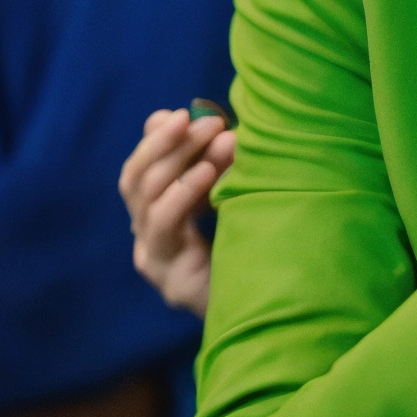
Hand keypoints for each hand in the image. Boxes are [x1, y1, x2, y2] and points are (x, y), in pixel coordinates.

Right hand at [118, 106, 235, 317]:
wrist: (278, 302)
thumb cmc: (256, 239)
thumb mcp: (229, 189)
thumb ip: (203, 155)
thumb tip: (165, 115)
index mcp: (158, 212)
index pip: (140, 169)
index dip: (158, 140)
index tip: (188, 113)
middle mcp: (150, 236)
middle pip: (137, 181)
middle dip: (171, 145)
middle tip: (211, 122)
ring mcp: (156, 260)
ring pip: (146, 201)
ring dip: (181, 164)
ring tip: (217, 142)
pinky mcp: (171, 281)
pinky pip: (164, 230)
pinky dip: (181, 196)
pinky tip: (208, 176)